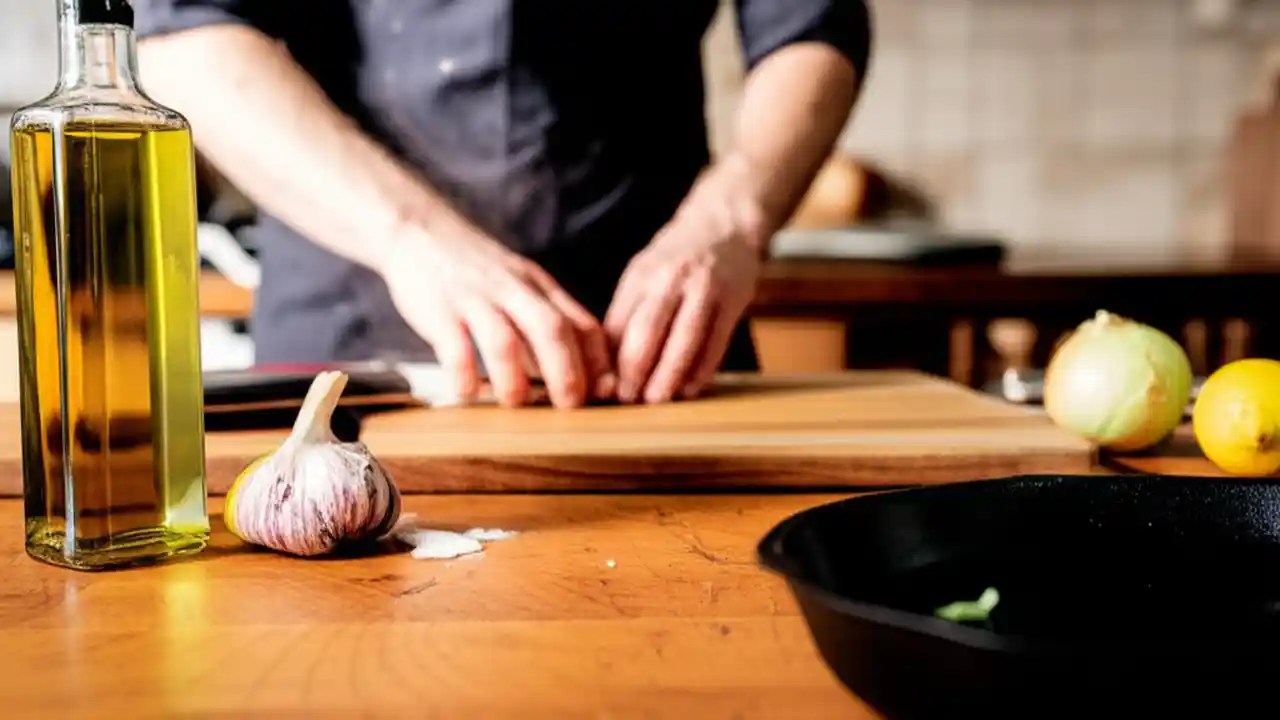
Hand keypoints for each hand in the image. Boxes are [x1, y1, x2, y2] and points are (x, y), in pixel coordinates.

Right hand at [381, 225, 613, 408]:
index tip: (606, 392)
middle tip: (571, 408)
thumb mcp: (522, 287)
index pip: (582, 324)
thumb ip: (548, 325)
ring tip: (516, 403)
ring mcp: (474, 299)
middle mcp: (512, 290)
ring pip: (503, 339)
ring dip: (514, 379)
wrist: (420, 230)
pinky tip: (468, 393)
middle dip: (567, 373)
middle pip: (551, 329)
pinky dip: (464, 375)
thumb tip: (581, 378)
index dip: (598, 362)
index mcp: (539, 287)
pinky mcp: (437, 309)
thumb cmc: (477, 273)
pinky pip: (453, 346)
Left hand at [604, 167, 766, 403]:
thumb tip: (605, 366)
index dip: (607, 360)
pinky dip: (701, 370)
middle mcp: (670, 279)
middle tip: (627, 400)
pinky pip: (716, 343)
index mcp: (641, 276)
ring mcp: (705, 289)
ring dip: (668, 376)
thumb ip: (625, 315)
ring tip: (656, 400)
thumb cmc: (675, 261)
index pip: (617, 324)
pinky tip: (689, 389)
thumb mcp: (642, 276)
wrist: (724, 227)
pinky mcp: (734, 300)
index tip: (601, 388)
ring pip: (684, 340)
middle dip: (634, 372)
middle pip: (647, 332)